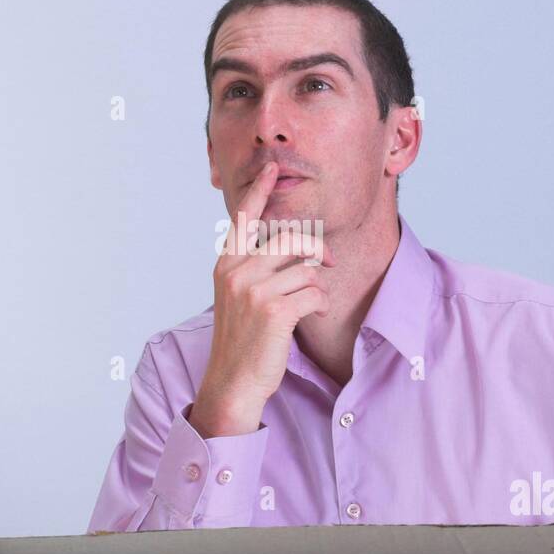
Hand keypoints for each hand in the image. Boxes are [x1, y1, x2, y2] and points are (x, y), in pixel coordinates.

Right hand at [189, 161, 334, 436]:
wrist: (232, 383)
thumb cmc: (242, 341)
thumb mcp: (239, 297)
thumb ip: (256, 268)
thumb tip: (298, 246)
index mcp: (226, 264)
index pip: (244, 218)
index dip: (260, 191)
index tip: (273, 170)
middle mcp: (237, 271)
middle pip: (291, 238)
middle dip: (317, 249)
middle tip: (327, 263)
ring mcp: (254, 289)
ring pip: (306, 267)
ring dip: (315, 286)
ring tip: (306, 305)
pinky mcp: (274, 310)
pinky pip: (313, 292)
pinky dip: (319, 303)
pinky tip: (310, 316)